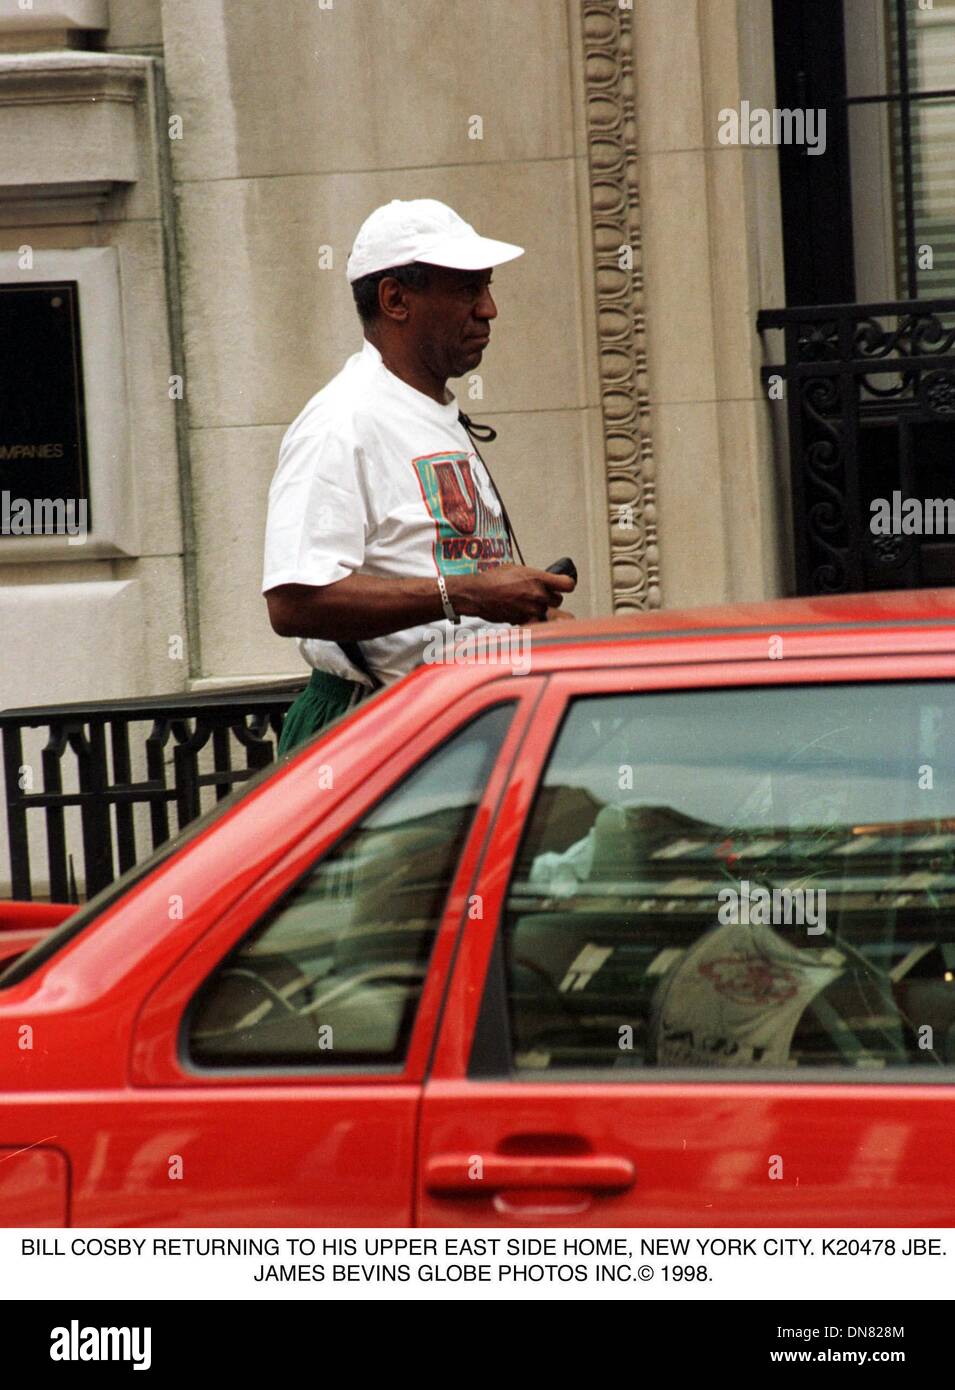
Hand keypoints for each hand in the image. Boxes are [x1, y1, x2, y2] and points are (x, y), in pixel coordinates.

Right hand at [448, 565, 575, 624]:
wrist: (477, 593)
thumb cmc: (493, 579)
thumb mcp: (517, 569)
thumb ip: (534, 577)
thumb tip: (543, 582)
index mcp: (538, 578)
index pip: (568, 584)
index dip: (566, 585)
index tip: (563, 585)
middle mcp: (537, 594)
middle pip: (558, 600)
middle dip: (550, 598)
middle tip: (538, 594)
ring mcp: (531, 610)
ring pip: (546, 612)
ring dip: (539, 608)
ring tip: (525, 602)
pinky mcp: (524, 621)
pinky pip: (534, 620)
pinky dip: (530, 617)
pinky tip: (520, 610)